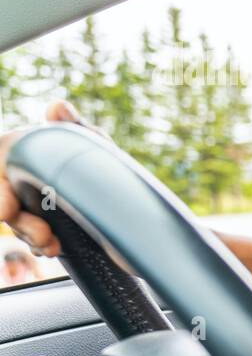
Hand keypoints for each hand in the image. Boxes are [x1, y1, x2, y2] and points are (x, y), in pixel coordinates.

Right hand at [0, 100, 107, 259]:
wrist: (135, 205)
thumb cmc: (107, 163)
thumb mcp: (93, 144)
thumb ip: (74, 126)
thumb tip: (57, 106)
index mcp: (26, 154)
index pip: (3, 168)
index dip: (0, 192)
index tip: (7, 209)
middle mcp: (23, 178)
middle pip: (6, 201)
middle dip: (20, 222)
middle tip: (42, 235)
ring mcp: (33, 204)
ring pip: (18, 223)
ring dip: (31, 236)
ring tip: (51, 245)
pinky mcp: (46, 226)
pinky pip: (32, 238)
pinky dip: (40, 244)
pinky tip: (54, 248)